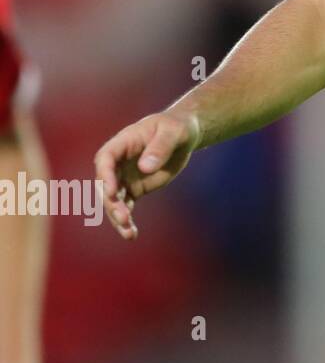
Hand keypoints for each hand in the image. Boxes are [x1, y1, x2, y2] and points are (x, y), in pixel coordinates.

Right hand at [93, 110, 200, 239]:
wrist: (182, 135)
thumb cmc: (176, 127)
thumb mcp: (173, 132)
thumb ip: (160, 147)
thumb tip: (145, 168)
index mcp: (122, 143)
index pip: (105, 159)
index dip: (106, 176)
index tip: (114, 191)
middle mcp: (117, 163)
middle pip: (105, 184)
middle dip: (112, 202)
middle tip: (123, 217)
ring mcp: (124, 177)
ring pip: (114, 200)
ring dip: (117, 217)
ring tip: (128, 233)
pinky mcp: (135, 189)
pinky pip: (126, 206)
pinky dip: (126, 221)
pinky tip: (131, 235)